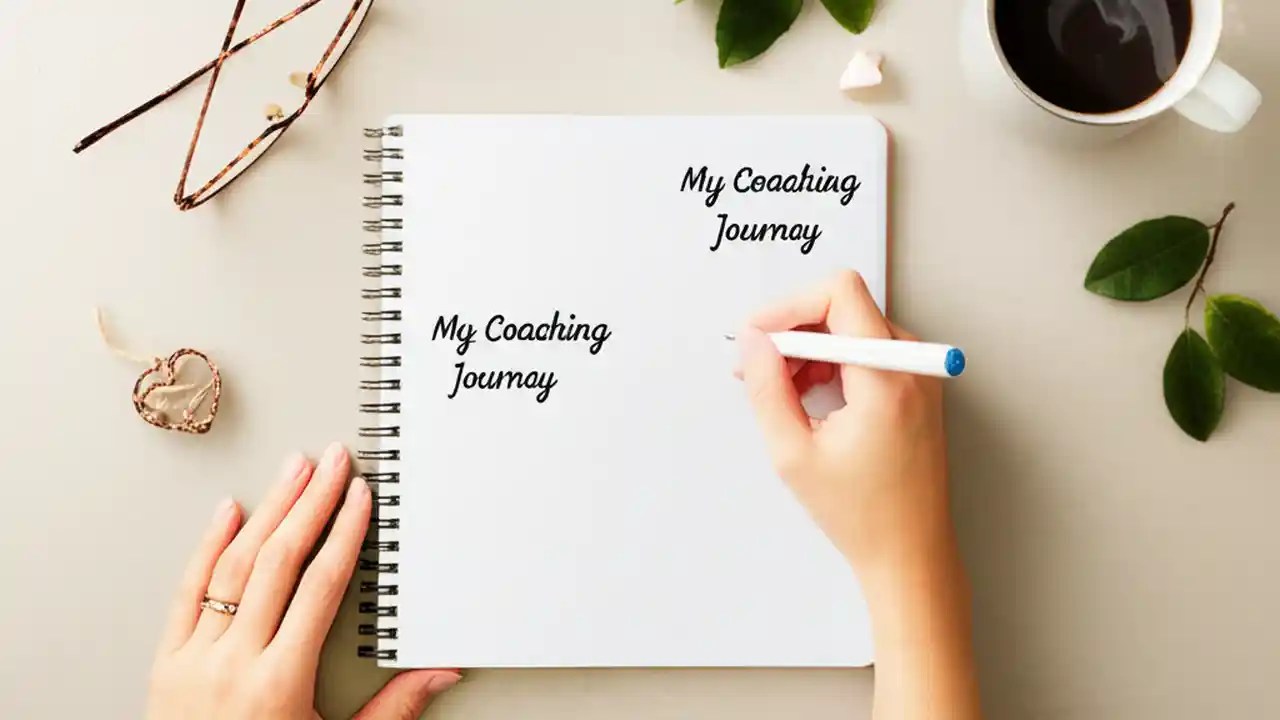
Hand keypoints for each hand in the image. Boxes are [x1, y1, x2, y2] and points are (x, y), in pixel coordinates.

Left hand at [146, 443, 459, 719]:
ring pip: (234, 565)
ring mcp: (193, 658)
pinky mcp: (165, 662)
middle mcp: (232, 662)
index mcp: (279, 683)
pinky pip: (186, 591)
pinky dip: (207, 546)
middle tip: (335, 461)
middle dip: (312, 502)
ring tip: (293, 470)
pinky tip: (227, 511)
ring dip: (268, 510)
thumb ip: (392, 711)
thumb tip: (441, 673)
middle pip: (280, 561)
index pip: (320, 586)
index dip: (345, 534)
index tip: (361, 498)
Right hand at [738, 272, 980, 718]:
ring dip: (811, 349)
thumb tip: (752, 342)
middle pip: (844, 307)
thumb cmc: (861, 514)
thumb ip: (766, 389)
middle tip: (758, 369)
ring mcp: (920, 375)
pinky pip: (869, 350)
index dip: (789, 306)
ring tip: (783, 392)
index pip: (839, 293)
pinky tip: (811, 398)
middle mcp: (912, 366)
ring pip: (854, 326)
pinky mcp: (917, 387)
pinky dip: (833, 363)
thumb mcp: (794, 454)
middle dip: (794, 331)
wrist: (910, 554)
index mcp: (887, 377)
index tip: (758, 335)